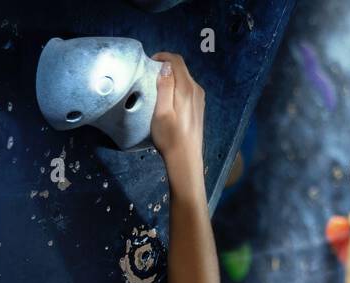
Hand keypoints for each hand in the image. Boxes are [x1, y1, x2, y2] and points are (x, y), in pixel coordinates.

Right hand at [150, 52, 205, 177]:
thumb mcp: (161, 112)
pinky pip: (187, 89)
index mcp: (187, 88)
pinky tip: (169, 98)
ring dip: (171, 77)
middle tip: (150, 73)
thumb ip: (165, 87)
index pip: (176, 61)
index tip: (149, 62)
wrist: (185, 158)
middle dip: (166, 66)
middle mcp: (196, 89)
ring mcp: (200, 98)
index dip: (162, 57)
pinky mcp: (199, 107)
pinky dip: (177, 87)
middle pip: (181, 69)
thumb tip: (165, 67)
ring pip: (185, 79)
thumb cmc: (170, 137)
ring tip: (157, 85)